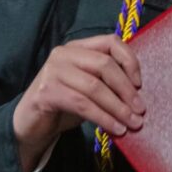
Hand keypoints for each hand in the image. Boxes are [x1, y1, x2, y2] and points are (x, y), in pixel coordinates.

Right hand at [13, 34, 144, 171]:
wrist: (31, 124)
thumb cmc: (64, 105)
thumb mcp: (88, 88)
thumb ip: (107, 83)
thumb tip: (138, 96)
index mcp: (77, 47)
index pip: (110, 42)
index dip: (129, 61)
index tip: (140, 84)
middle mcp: (63, 54)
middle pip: (104, 65)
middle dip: (126, 89)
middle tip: (140, 110)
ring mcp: (53, 71)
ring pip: (94, 87)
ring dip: (117, 108)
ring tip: (132, 124)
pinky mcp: (46, 92)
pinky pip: (82, 104)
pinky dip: (103, 118)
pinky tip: (115, 129)